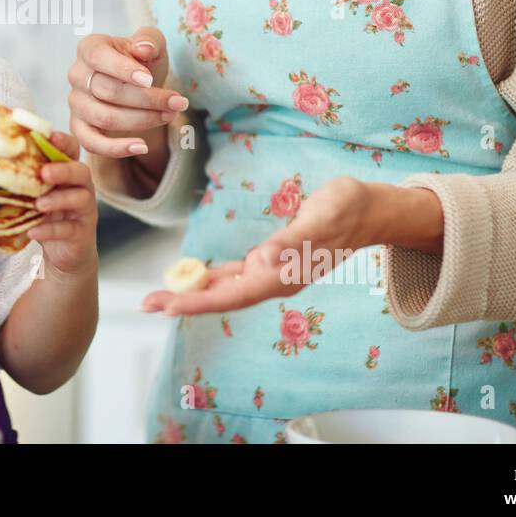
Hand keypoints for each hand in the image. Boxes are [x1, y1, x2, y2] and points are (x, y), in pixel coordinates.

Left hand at [25, 131, 98, 276]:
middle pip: (81, 171)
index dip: (63, 141)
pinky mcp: (81, 232)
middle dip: (64, 170)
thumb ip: (22, 178)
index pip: (72, 149)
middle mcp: (81, 186)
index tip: (49, 136)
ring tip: (38, 205)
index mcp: (68, 171)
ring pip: (80, 198)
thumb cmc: (44, 214)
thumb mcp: (33, 193)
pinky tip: (33, 231)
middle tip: (44, 173)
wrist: (62, 250)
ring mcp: (84, 210)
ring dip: (58, 200)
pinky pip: (68, 229)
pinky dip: (50, 230)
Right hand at [67, 26, 188, 158]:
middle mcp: (77, 75)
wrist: (135, 84)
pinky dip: (116, 148)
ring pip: (105, 117)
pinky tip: (142, 147)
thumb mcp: (151, 43)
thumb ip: (149, 39)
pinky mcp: (79, 127)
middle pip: (109, 91)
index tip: (150, 80)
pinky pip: (92, 143)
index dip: (123, 70)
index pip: (99, 58)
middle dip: (147, 99)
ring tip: (169, 116)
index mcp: (89, 48)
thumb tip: (143, 49)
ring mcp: (76, 103)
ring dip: (142, 120)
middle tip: (178, 102)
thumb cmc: (141, 61)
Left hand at [141, 177, 377, 315]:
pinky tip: (194, 280)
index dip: (199, 302)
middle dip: (184, 302)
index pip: (233, 294)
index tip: (168, 307)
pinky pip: (236, 276)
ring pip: (225, 288)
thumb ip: (291, 242)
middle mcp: (275, 280)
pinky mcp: (273, 260)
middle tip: (146, 304)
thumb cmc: (345, 210)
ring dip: (192, 293)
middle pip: (222, 297)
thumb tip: (260, 261)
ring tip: (158, 298)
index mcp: (283, 276)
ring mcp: (274, 273)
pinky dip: (212, 278)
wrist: (369, 210)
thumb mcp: (321, 218)